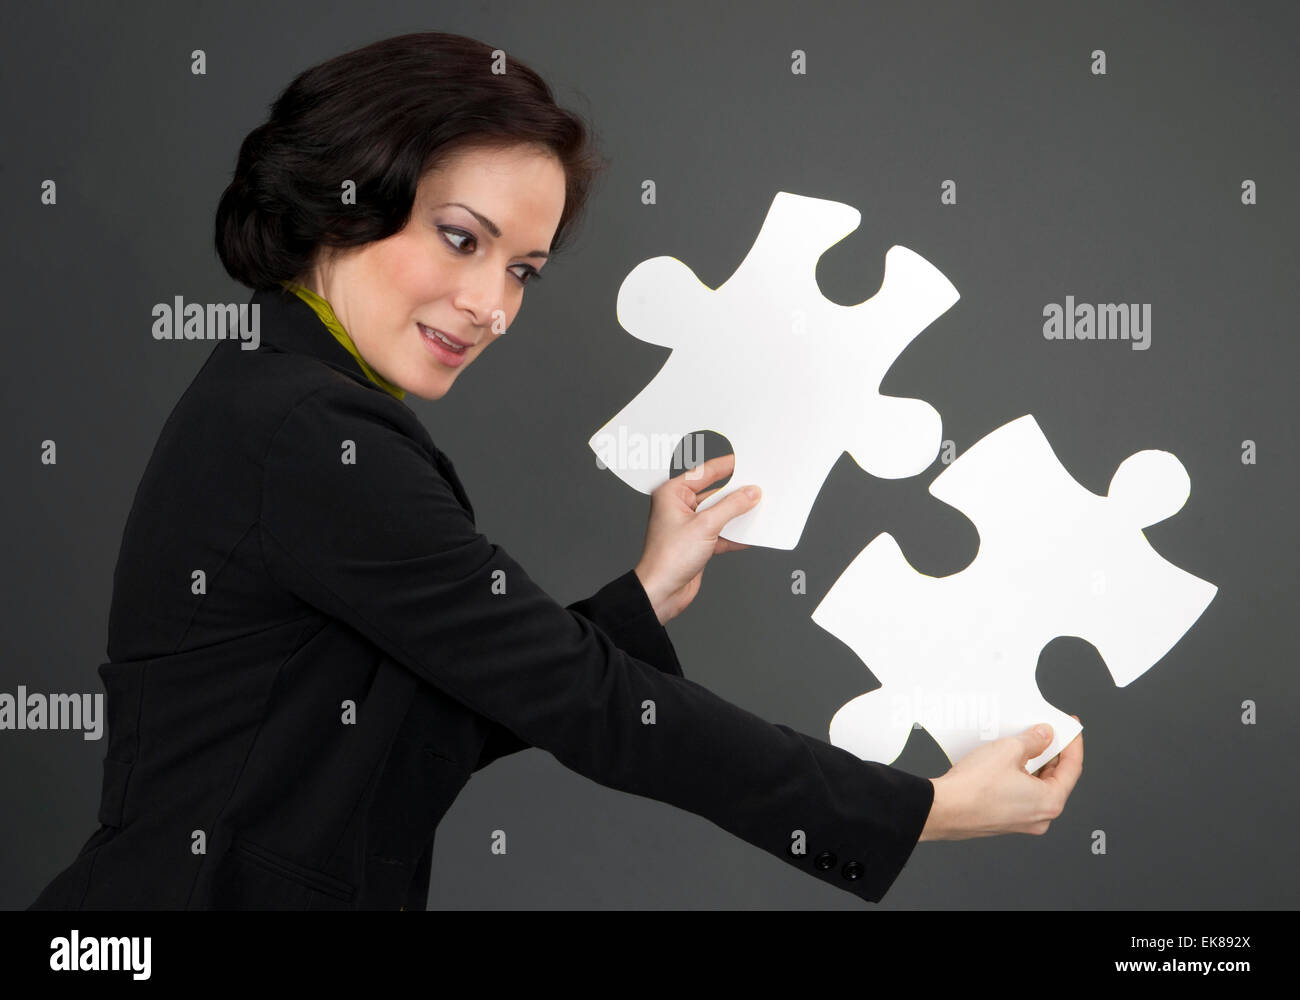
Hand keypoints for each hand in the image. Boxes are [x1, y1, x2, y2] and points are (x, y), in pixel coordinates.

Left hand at [634, 453, 760, 624]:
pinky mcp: (697, 543)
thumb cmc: (668, 558)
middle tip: (758, 487)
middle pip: (714, 494)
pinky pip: (721, 533)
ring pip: (719, 514)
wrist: (662, 593)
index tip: (746, 462)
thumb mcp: (705, 526)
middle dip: (736, 494)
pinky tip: (751, 535)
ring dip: (737, 515)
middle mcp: (679, 507)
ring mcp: (689, 526)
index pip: (704, 473)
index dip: (726, 466)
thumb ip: (731, 507)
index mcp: (673, 494)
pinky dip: (735, 535)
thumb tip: (750, 494)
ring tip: (759, 509)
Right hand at [919, 715, 1083, 840]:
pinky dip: (1019, 776)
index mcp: (1050, 802)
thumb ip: (1033, 740)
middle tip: (1047, 731)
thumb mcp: (1009, 750)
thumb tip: (1044, 735)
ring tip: (1024, 741)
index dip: (1073, 744)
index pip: (1072, 768)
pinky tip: (1008, 759)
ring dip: (1033, 763)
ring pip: (1036, 787)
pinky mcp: (1003, 820)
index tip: (1072, 729)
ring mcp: (1021, 821)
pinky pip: (1020, 794)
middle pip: (1055, 778)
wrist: (943, 808)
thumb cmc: (974, 787)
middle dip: (1052, 753)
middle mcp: (1040, 817)